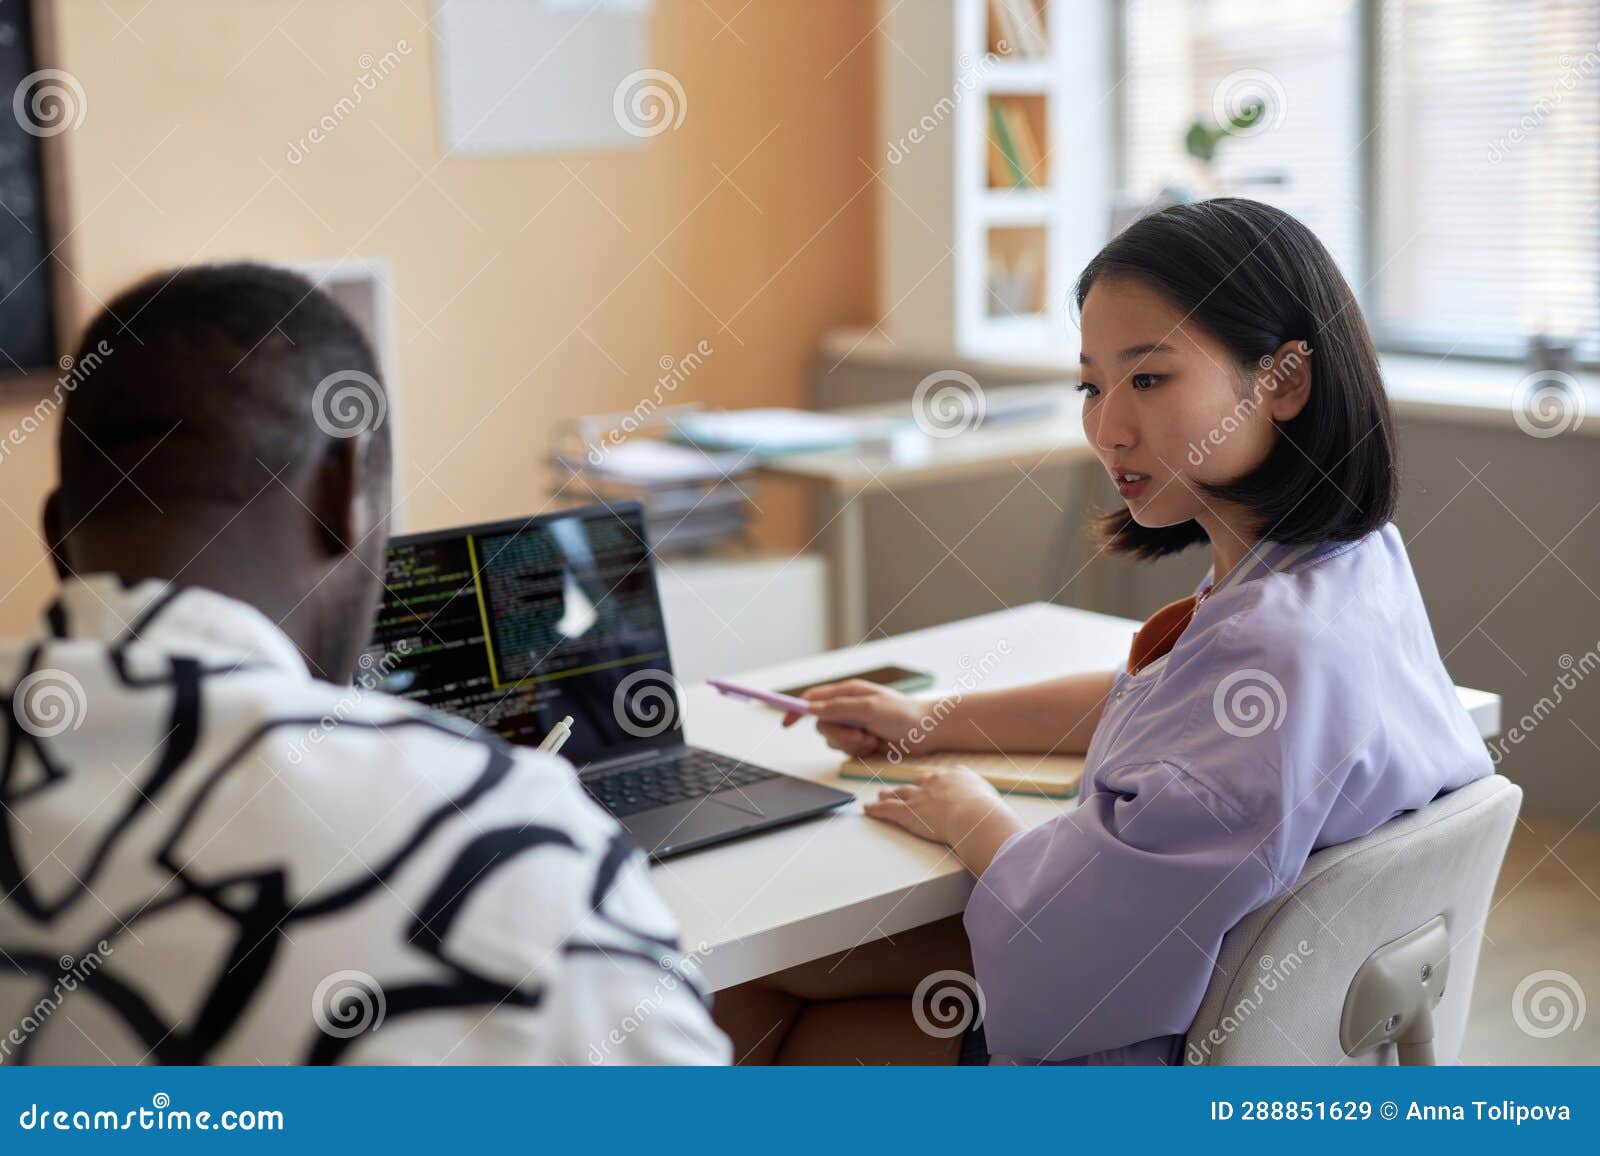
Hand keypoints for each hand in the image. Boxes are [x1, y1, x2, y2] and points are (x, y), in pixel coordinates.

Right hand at [780, 680, 937, 759]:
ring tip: (872, 740)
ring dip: (851, 744)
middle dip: (838, 735)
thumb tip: (812, 708)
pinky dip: (859, 751)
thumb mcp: (869, 707)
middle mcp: (847, 708)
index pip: (813, 698)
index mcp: (847, 692)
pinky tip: (875, 745)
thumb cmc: (903, 713)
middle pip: (822, 724)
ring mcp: (853, 725)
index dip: (796, 710)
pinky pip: (846, 750)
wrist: (926, 732)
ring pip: (832, 740)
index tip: (786, 724)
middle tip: (859, 736)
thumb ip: (839, 707)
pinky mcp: (860, 741)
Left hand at [862, 768, 1022, 871]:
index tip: (933, 787)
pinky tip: (868, 809)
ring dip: (890, 796)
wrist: (975, 815)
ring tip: (881, 796)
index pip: (944, 779)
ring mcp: (920, 795)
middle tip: (903, 790)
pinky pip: (887, 809)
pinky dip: (876, 810)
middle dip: (911, 788)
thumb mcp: (996, 807)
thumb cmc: (990, 815)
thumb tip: (1005, 824)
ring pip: (900, 794)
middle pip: (919, 784)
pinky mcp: (907, 811)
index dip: (937, 785)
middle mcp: (937, 781)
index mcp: (959, 776)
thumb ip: (993, 812)